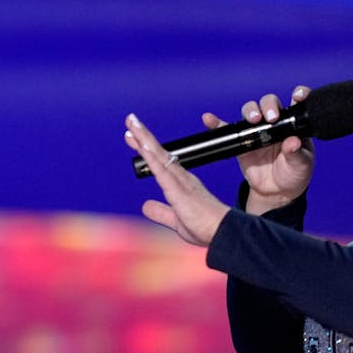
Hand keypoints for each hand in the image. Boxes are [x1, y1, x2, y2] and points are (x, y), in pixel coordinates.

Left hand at [125, 113, 230, 246]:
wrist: (223, 233)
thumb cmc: (205, 228)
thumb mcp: (176, 220)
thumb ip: (161, 212)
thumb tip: (145, 205)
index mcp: (181, 183)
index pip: (159, 161)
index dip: (146, 148)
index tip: (132, 137)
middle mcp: (181, 177)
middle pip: (158, 152)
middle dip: (142, 135)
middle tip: (130, 119)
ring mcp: (180, 181)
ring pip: (159, 155)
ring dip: (144, 138)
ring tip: (132, 123)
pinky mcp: (178, 190)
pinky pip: (162, 171)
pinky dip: (152, 157)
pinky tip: (143, 146)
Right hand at [203, 85, 314, 214]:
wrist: (276, 191)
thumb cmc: (294, 174)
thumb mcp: (301, 165)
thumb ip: (296, 153)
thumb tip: (292, 142)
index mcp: (293, 124)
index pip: (296, 103)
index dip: (298, 94)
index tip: (298, 96)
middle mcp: (275, 122)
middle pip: (269, 103)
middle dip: (269, 105)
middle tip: (271, 117)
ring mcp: (257, 130)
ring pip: (250, 111)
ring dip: (250, 111)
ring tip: (253, 120)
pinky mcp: (242, 141)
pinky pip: (228, 129)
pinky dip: (217, 123)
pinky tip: (209, 119)